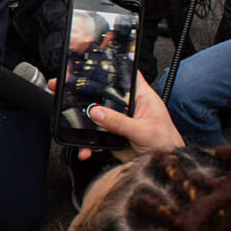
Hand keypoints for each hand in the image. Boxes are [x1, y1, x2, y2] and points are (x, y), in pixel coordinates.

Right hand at [49, 72, 183, 162]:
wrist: (164, 167)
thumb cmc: (166, 145)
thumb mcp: (144, 131)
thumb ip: (120, 122)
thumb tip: (97, 113)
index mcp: (140, 96)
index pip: (125, 74)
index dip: (110, 66)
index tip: (90, 63)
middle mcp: (128, 106)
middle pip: (102, 94)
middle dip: (82, 94)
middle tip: (64, 89)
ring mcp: (118, 121)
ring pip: (94, 116)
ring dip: (81, 123)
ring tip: (71, 125)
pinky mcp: (112, 136)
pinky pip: (94, 137)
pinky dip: (87, 144)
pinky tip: (86, 149)